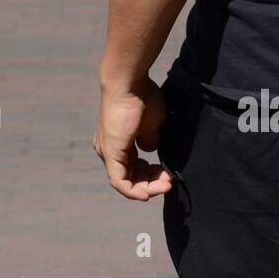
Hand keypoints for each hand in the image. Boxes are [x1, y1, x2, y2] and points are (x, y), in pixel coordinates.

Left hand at [93, 77, 172, 200]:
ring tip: (167, 183)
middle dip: (153, 183)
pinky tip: (148, 194)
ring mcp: (108, 153)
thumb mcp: (151, 124)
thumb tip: (151, 150)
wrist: (129, 83)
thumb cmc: (141, 97)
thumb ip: (150, 140)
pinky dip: (134, 191)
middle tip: (170, 180)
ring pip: (127, 182)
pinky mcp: (110, 154)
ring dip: (149, 187)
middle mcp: (109, 150)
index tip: (168, 172)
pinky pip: (120, 182)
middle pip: (131, 177)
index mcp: (118, 142)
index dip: (152, 174)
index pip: (134, 168)